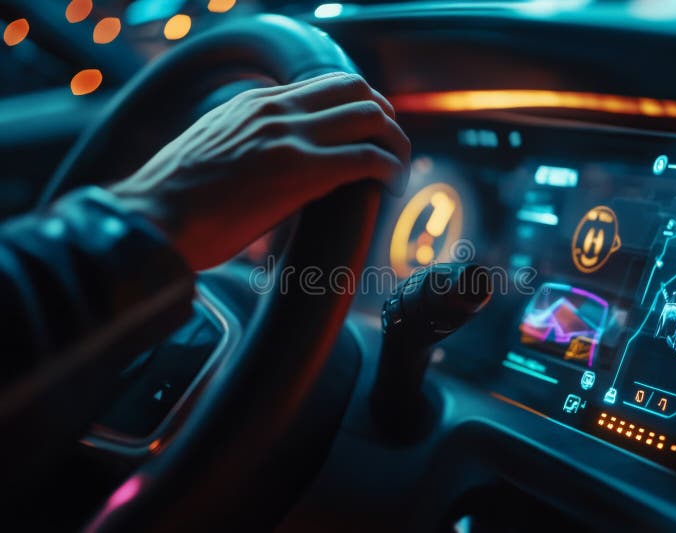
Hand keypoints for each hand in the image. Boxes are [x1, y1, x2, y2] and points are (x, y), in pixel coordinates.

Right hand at [110, 72, 410, 269]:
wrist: (151, 219)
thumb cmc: (175, 198)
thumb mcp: (212, 148)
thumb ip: (247, 141)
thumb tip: (271, 160)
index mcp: (254, 102)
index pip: (324, 84)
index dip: (356, 105)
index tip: (368, 131)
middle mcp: (275, 110)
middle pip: (355, 89)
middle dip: (384, 116)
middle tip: (392, 146)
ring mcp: (288, 137)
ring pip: (369, 117)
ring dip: (394, 141)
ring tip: (398, 168)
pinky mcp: (298, 172)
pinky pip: (365, 158)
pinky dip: (389, 168)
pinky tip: (391, 184)